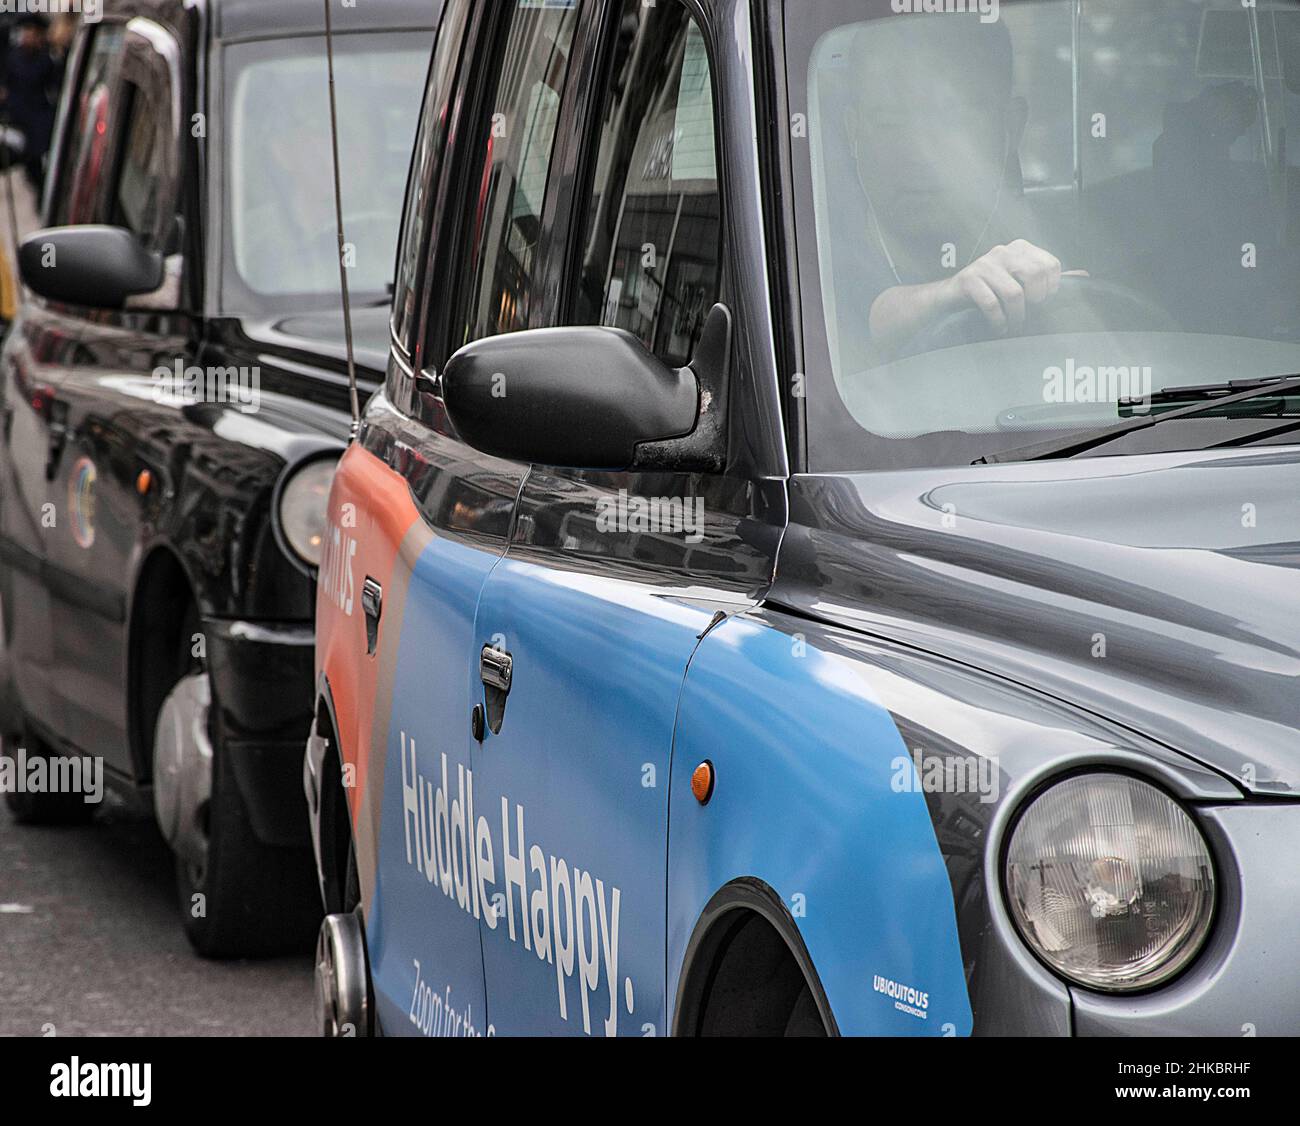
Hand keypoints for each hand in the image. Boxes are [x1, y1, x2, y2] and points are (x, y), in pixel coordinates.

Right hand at [940, 240, 1073, 335]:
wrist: (949, 297)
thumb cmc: (988, 290)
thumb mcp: (1020, 280)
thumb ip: (1048, 278)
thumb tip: (1083, 275)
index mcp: (1020, 248)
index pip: (1050, 265)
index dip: (1050, 289)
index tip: (1040, 303)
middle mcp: (1003, 251)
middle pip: (1034, 276)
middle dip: (1035, 302)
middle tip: (1027, 315)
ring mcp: (984, 264)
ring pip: (1013, 293)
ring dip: (1016, 316)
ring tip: (1013, 325)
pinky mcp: (968, 280)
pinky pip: (991, 303)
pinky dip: (998, 321)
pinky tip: (998, 327)